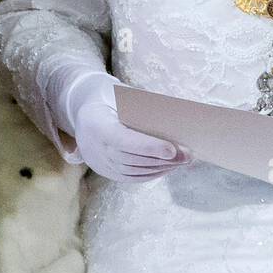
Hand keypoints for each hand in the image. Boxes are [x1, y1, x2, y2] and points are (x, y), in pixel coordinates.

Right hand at [60, 70, 191, 180]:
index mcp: (96, 124)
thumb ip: (141, 107)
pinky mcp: (104, 171)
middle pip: (131, 159)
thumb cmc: (109, 98)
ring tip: (182, 161)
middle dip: (162, 159)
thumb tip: (173, 119)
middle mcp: (94, 148)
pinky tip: (168, 167)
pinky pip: (129, 177)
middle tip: (188, 155)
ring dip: (160, 168)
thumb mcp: (121, 95)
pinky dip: (151, 174)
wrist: (84, 112)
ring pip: (132, 171)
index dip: (148, 147)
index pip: (124, 140)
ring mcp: (98, 163)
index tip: (172, 150)